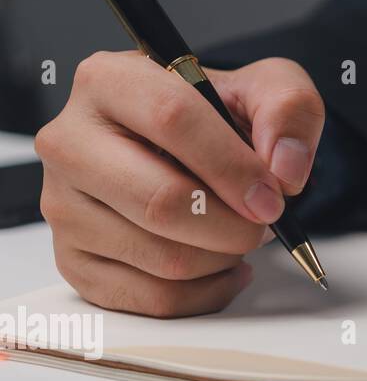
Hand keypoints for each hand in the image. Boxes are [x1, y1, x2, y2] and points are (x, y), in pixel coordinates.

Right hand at [35, 53, 324, 316]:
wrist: (189, 148)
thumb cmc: (218, 116)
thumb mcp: (266, 87)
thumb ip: (289, 109)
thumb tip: (284, 169)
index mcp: (110, 82)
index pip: (171, 118)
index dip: (232, 165)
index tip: (272, 196)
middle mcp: (70, 142)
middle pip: (160, 201)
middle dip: (232, 224)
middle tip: (264, 222)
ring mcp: (63, 206)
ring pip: (161, 257)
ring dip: (223, 257)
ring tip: (240, 235)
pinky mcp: (72, 260)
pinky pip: (150, 298)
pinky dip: (205, 293)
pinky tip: (224, 268)